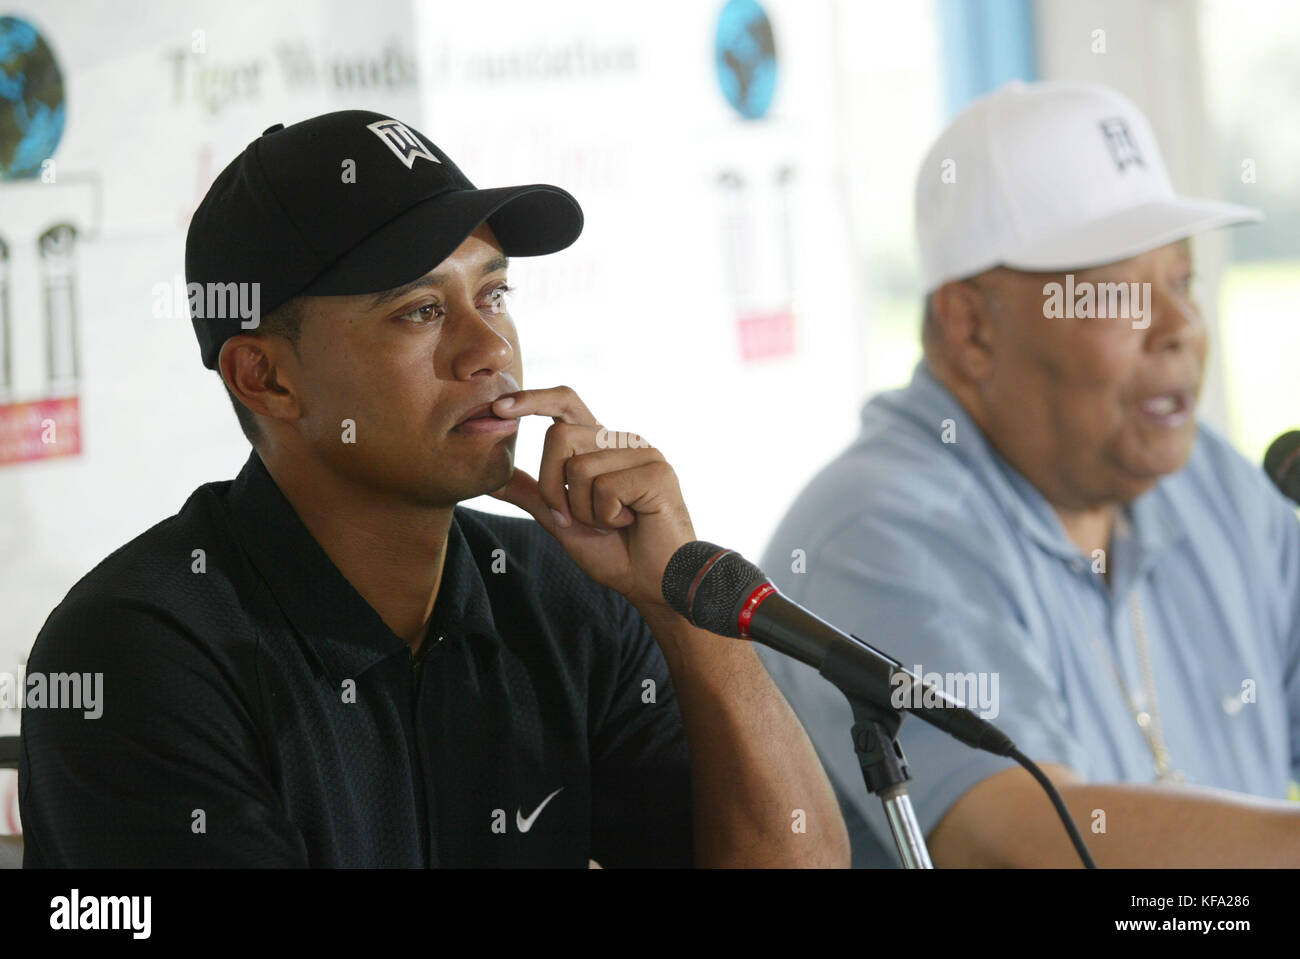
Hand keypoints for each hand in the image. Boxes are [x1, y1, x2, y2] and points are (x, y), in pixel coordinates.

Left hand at [487, 385, 694, 615]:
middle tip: (577, 519)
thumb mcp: (562, 521)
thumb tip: (491, 479)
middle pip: (558, 436)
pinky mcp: (656, 471)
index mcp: (601, 446)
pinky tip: (630, 522)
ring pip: (578, 467)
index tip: (499, 407)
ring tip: (612, 523)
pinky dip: (606, 516)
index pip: (565, 403)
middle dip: (552, 487)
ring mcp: (643, 453)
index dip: (532, 399)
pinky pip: (604, 487)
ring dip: (583, 510)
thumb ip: (532, 494)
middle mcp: (622, 442)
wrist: (653, 583)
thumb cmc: (615, 552)